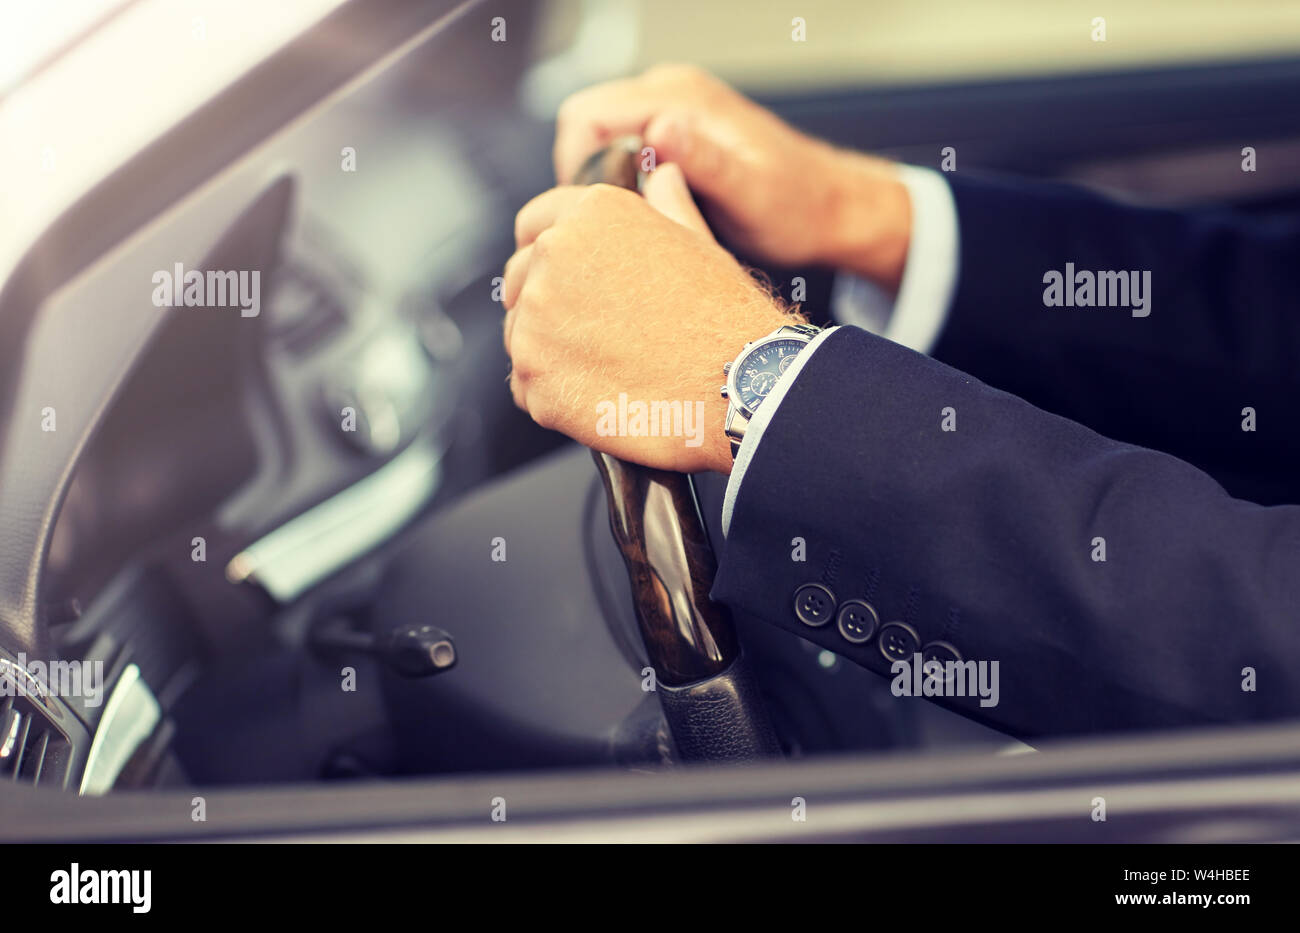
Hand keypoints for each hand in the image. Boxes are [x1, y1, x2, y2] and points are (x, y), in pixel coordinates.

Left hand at [502, 165, 793, 473]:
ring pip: (520, 335)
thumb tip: (661, 178)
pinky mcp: (534, 377)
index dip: (544, 251)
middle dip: (545, 304)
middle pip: (519, 281)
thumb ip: (666, 207)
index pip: (533, 224)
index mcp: (590, 214)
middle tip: (594, 333)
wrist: (736, 384)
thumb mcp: (699, 243)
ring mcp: (536, 320)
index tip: (558, 275)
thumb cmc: (724, 317)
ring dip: (549, 351)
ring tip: (606, 368)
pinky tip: (598, 395)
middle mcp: (553, 256)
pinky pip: (525, 385)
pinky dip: (551, 394)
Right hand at [554, 63, 912, 288]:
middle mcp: (672, 93)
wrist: (830, 207)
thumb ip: (705, 162)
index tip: (595, 215)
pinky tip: (650, 213)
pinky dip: (622, 181)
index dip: (576, 169)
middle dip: (585, 178)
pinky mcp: (675, 130)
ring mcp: (672, 109)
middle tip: (614, 225)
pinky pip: (622, 147)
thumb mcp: (750, 194)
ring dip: (604, 182)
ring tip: (635, 221)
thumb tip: (661, 131)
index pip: (585, 117)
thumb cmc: (797, 208)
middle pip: (585, 126)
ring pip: (599, 139)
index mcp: (681, 99)